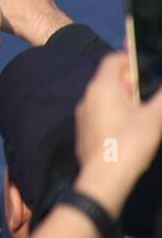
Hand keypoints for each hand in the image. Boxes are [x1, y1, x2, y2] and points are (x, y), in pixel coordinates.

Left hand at [73, 53, 161, 212]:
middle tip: (149, 97)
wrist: (104, 178)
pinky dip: (114, 115)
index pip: (113, 60)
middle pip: (109, 79)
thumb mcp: (154, 118)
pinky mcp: (83, 131)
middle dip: (131, 84)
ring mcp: (82, 115)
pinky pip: (99, 115)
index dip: (131, 59)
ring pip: (104, 99)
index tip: (148, 69)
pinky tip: (129, 131)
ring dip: (123, 101)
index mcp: (102, 87)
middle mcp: (87, 97)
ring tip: (143, 115)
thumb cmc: (130, 142)